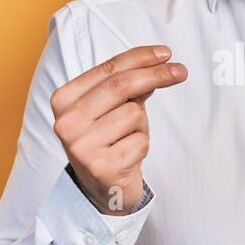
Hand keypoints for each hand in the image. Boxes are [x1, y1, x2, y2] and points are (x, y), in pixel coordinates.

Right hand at [50, 44, 187, 214]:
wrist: (103, 190)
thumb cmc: (110, 141)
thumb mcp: (114, 108)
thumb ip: (129, 87)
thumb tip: (159, 64)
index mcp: (64, 99)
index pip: (107, 69)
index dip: (140, 58)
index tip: (166, 53)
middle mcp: (66, 121)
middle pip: (121, 86)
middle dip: (156, 75)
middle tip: (181, 71)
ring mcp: (81, 146)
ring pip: (133, 114)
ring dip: (141, 125)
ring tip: (127, 139)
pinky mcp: (101, 167)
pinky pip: (140, 141)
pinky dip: (142, 146)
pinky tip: (127, 157)